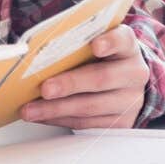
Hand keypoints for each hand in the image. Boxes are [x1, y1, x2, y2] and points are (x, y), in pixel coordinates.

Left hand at [20, 25, 148, 129]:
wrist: (126, 80)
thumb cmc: (103, 56)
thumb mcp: (97, 41)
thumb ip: (78, 40)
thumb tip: (38, 48)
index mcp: (127, 46)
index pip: (122, 40)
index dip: (110, 42)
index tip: (95, 45)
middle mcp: (133, 73)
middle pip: (101, 78)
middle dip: (69, 84)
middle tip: (45, 89)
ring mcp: (129, 100)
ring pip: (91, 106)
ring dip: (57, 109)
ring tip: (31, 109)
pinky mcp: (120, 122)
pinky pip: (87, 123)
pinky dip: (60, 120)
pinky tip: (42, 116)